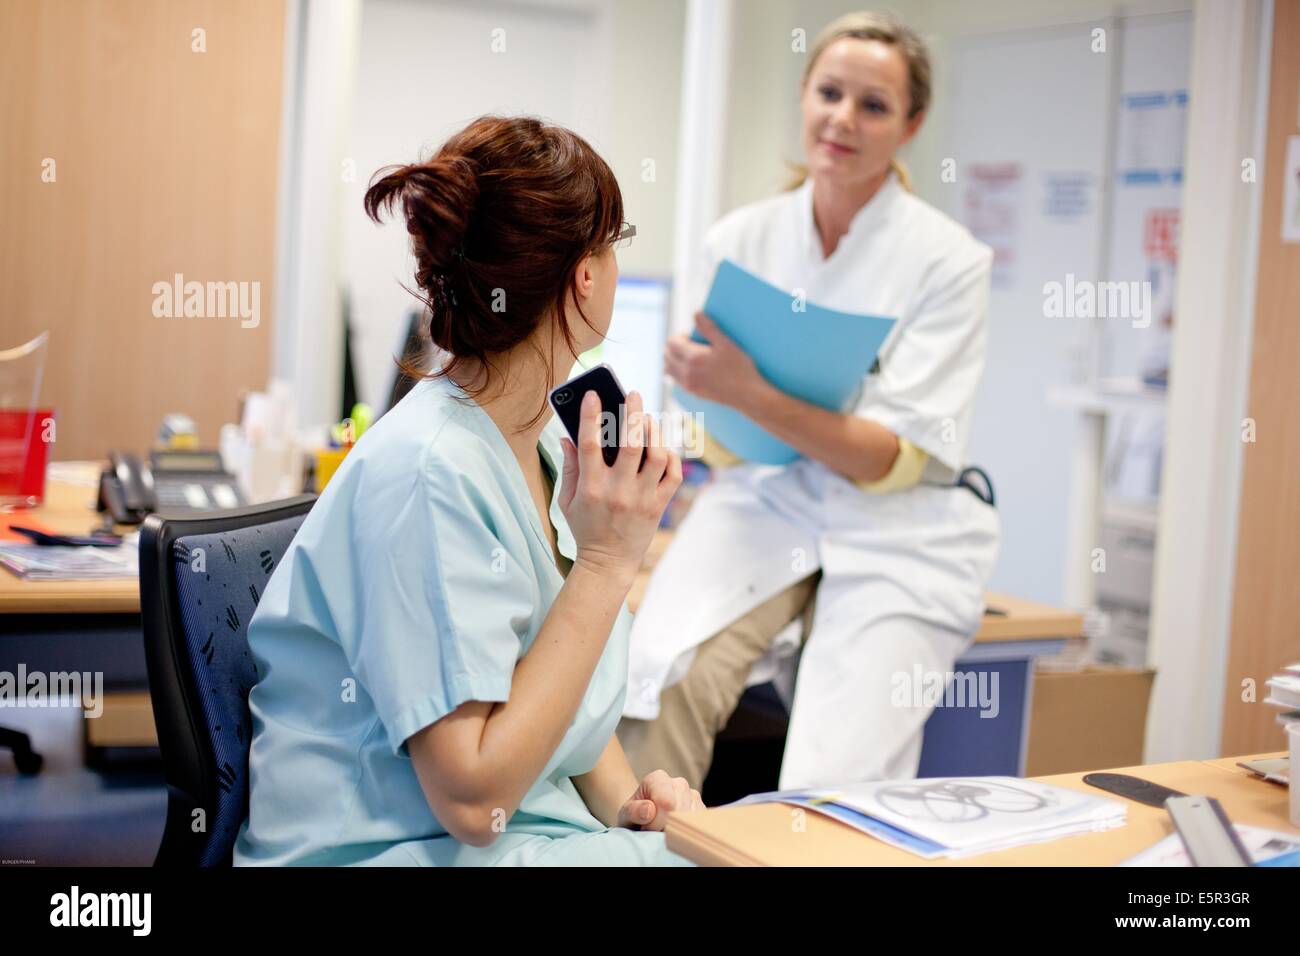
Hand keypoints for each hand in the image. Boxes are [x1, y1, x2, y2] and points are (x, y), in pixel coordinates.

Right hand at [559, 389, 681, 584]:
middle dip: (633, 413)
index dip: (591, 416)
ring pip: (657, 456)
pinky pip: (673, 474)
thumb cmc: (585, 528)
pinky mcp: (659, 506)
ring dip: (654, 432)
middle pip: (630, 444)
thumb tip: (567, 437)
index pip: (590, 445)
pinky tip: (661, 446)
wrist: (609, 563)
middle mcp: (619, 491)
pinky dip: (671, 456)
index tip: (593, 394)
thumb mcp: (567, 500)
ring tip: (648, 418)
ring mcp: (642, 499)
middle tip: (634, 394)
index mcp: (592, 488)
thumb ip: (569, 467)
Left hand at [616, 769, 704, 830]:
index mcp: (659, 778)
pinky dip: (688, 833)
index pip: (666, 803)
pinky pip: (700, 825)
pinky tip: (675, 832)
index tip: (646, 828)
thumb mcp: (626, 814)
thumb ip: (634, 811)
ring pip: (692, 819)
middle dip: (667, 828)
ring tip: (663, 831)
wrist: (644, 819)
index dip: (656, 822)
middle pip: (681, 811)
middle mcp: (679, 783)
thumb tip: (649, 810)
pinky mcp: (702, 811)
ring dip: (678, 831)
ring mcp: (693, 796)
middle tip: (654, 831)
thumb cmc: (635, 816)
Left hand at [665, 311, 765, 409]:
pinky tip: (691, 368)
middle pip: (667, 355)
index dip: (680, 336)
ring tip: (687, 355)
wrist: (748, 394)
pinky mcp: (693, 393)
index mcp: (693, 358)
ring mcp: (689, 384)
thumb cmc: (741, 368)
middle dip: (674, 346)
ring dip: (673, 359)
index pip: (672, 343)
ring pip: (668, 369)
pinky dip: (677, 371)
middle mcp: (687, 373)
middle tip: (689, 343)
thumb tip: (696, 314)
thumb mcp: (727, 344)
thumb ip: (709, 328)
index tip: (692, 336)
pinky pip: (676, 380)